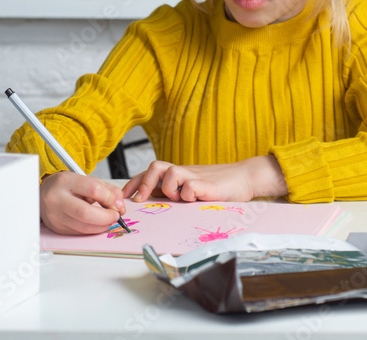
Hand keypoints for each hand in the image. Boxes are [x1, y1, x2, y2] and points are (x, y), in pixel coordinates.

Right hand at [39, 171, 128, 234]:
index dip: (110, 198)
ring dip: (102, 226)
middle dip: (107, 217)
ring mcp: (55, 216)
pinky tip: (97, 224)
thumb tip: (119, 204)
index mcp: (65, 182)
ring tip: (108, 220)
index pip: (93, 190)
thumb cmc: (66, 186)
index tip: (118, 203)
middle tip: (116, 215)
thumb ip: (105, 189)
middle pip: (86, 213)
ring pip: (84, 227)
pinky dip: (93, 230)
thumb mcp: (85, 180)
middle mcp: (57, 199)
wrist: (43, 193)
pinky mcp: (57, 228)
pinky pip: (80, 233)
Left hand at [121, 156, 287, 202]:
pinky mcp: (207, 184)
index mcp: (177, 175)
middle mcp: (183, 172)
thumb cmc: (216, 187)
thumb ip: (171, 193)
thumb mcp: (189, 191)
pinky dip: (188, 194)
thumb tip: (147, 200)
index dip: (134, 182)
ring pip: (170, 173)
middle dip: (144, 183)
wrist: (244, 178)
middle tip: (140, 200)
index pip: (149, 173)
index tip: (123, 196)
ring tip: (178, 199)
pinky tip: (195, 199)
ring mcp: (195, 176)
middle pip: (156, 166)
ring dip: (168, 188)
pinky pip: (190, 186)